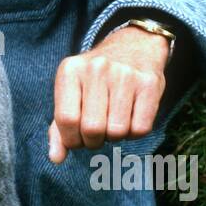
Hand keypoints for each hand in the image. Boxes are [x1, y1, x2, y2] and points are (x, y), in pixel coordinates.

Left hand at [47, 26, 169, 162]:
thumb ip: (59, 127)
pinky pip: (141, 129)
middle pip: (92, 129)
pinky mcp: (149, 84)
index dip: (71, 139)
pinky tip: (130, 117)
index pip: (66, 120)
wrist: (133, 46)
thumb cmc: (94, 79)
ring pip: (118, 132)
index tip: (77, 137)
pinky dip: (134, 133)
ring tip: (113, 120)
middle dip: (93, 141)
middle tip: (97, 131)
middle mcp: (97, 68)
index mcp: (70, 70)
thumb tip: (56, 158)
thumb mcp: (71, 93)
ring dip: (114, 136)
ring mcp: (125, 74)